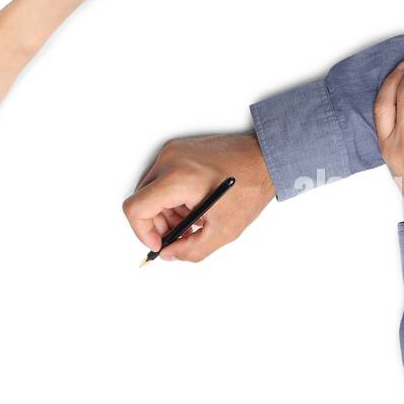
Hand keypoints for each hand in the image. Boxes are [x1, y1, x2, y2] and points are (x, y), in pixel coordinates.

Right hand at [122, 133, 275, 262]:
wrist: (267, 156)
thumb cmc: (251, 186)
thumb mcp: (223, 230)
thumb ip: (190, 250)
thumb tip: (169, 253)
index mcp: (177, 179)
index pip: (135, 209)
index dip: (142, 232)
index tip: (159, 243)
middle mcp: (169, 161)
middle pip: (141, 201)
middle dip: (156, 225)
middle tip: (179, 235)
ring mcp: (172, 153)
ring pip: (150, 192)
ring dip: (164, 212)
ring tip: (192, 220)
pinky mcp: (178, 150)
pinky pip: (161, 179)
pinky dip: (171, 197)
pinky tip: (193, 205)